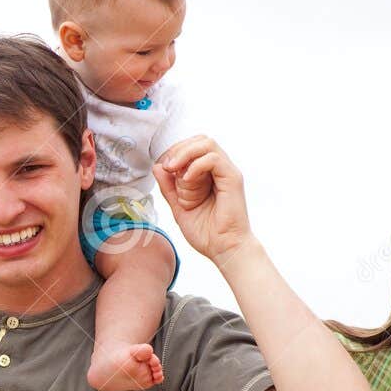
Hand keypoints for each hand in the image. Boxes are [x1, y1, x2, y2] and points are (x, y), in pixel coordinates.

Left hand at [151, 136, 253, 265]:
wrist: (224, 250)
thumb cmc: (206, 233)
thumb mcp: (179, 207)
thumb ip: (169, 187)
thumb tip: (158, 167)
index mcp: (209, 174)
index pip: (193, 146)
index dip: (176, 152)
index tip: (164, 169)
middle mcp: (220, 170)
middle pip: (200, 140)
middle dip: (179, 149)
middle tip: (168, 167)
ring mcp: (227, 173)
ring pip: (207, 144)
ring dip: (186, 154)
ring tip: (175, 171)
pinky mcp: (233, 179)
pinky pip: (214, 159)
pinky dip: (196, 165)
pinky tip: (187, 180)